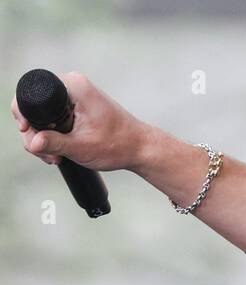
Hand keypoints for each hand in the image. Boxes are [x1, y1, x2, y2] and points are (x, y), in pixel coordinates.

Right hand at [11, 71, 148, 171]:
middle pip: (34, 108)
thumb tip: (33, 143)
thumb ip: (54, 143)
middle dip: (35, 134)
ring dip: (43, 138)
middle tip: (48, 155)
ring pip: (42, 116)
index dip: (24, 116)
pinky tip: (59, 152)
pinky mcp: (76, 107)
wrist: (141, 149)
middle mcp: (71, 85)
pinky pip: (53, 119)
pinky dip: (53, 135)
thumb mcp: (82, 147)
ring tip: (56, 157)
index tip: (29, 135)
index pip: (31, 96)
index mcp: (72, 85)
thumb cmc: (118, 145)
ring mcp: (73, 96)